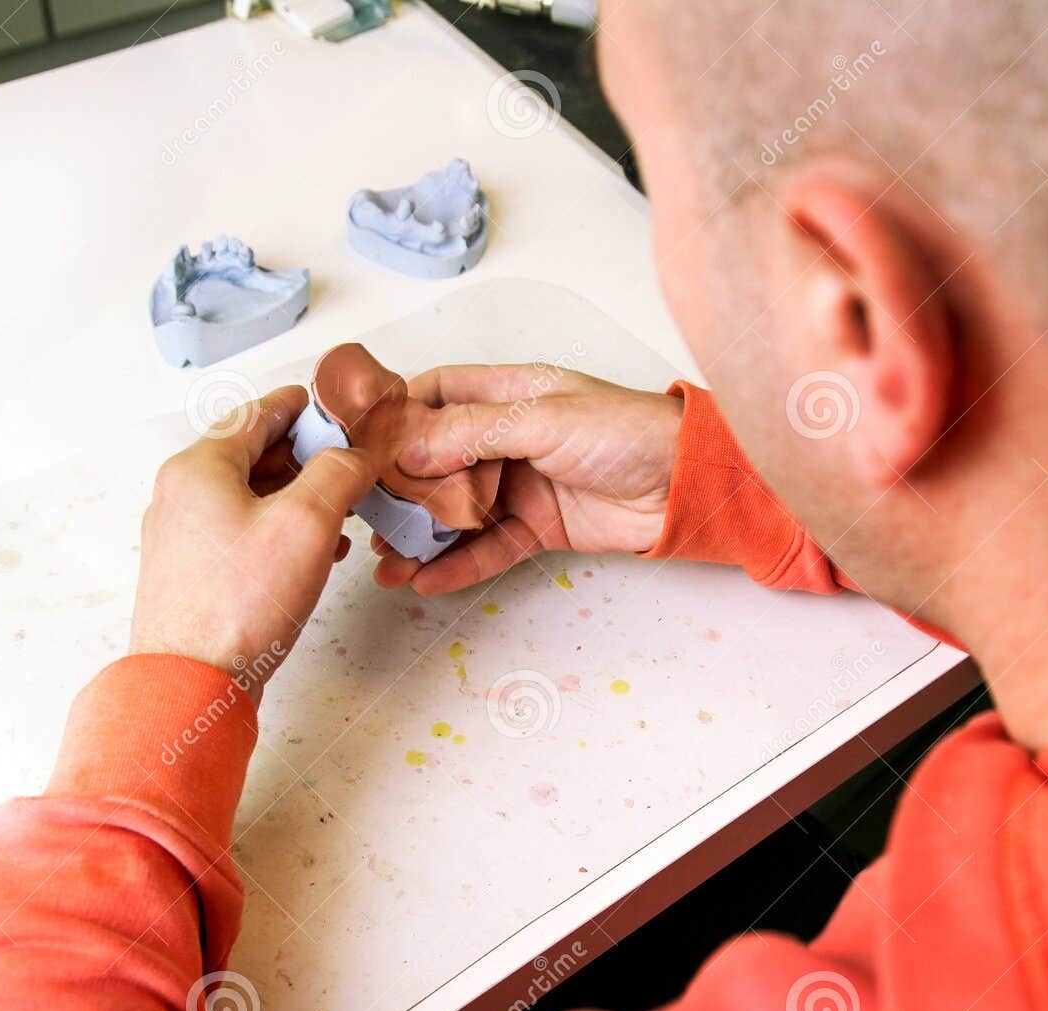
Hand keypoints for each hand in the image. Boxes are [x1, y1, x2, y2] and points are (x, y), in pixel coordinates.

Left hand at [130, 385, 375, 696]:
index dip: (302, 407)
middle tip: (350, 462)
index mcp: (198, 468)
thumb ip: (337, 473)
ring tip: (342, 512)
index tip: (333, 404)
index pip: (257, 414)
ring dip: (298, 497)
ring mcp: (181, 536)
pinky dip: (279, 530)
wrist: (192, 685)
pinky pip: (241, 532)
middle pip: (252, 454)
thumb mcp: (306, 523)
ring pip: (249, 496)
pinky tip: (314, 552)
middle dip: (306, 457)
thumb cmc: (240, 605)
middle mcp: (180, 495)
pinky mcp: (191, 573)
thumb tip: (354, 453)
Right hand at [373, 364, 681, 593]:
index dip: (396, 418)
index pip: (435, 396)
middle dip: (400, 491)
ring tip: (386, 564)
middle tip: (366, 520)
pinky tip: (426, 581)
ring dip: (421, 537)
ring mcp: (523, 484)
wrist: (687, 482)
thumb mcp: (543, 419)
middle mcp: (508, 436)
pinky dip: (458, 565)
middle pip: (437, 462)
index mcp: (508, 392)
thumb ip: (473, 432)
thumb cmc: (628, 431)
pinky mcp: (540, 527)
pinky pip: (489, 548)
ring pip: (458, 512)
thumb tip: (407, 449)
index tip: (359, 447)